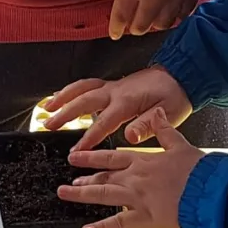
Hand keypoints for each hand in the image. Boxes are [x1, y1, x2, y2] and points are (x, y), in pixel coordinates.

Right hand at [42, 67, 191, 154]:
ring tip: (46, 108)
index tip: (77, 151)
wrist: (180, 77)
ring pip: (82, 89)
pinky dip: (72, 90)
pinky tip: (62, 97)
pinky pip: (87, 85)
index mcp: (128, 100)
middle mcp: (117, 91)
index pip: (103, 122)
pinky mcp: (113, 85)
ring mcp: (113, 86)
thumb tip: (130, 135)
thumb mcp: (170, 114)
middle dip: (65, 113)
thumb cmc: (175, 96)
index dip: (89, 137)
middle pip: (84, 101)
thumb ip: (147, 124)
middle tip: (49, 125)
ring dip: (63, 97)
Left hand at [57, 110, 202, 227]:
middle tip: (69, 181)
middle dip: (84, 179)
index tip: (75, 157)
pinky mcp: (144, 218)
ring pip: (103, 196)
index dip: (91, 157)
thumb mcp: (181, 144)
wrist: (208, 191)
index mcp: (144, 160)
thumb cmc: (199, 170)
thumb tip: (157, 113)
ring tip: (66, 195)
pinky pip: (117, 224)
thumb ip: (165, 130)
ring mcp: (137, 198)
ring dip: (82, 195)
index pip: (111, 157)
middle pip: (103, 177)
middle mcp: (135, 178)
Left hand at [94, 0, 201, 41]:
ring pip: (161, 25)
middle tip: (134, 20)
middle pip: (141, 27)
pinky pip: (182, 16)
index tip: (114, 33)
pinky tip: (171, 9)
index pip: (120, 17)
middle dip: (135, 26)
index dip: (115, 29)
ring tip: (153, 15)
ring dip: (155, 23)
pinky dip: (175, 16)